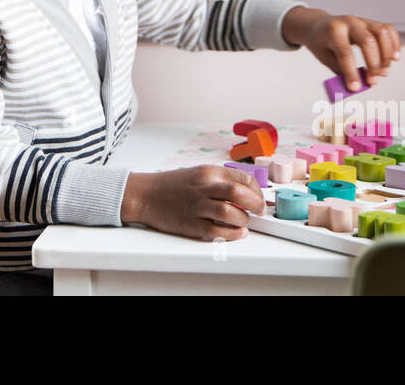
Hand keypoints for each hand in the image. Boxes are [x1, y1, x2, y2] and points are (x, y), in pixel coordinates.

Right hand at [120, 166, 264, 239]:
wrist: (145, 194)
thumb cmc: (172, 185)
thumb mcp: (198, 173)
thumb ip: (220, 181)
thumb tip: (247, 193)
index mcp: (208, 172)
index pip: (243, 178)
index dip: (257, 191)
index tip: (259, 199)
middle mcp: (204, 187)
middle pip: (239, 193)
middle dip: (256, 204)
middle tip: (259, 212)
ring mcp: (196, 206)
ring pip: (230, 213)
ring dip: (244, 220)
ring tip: (244, 222)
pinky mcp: (190, 224)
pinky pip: (217, 231)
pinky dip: (232, 234)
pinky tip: (236, 233)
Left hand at [282, 7, 401, 91]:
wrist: (318, 25)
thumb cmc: (322, 44)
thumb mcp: (325, 58)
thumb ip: (342, 71)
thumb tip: (360, 86)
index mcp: (332, 31)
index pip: (345, 52)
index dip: (351, 72)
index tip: (355, 88)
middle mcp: (349, 22)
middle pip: (366, 40)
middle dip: (373, 63)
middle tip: (373, 81)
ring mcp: (362, 20)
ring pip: (381, 32)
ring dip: (386, 54)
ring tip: (384, 72)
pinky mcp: (371, 23)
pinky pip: (388, 29)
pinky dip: (394, 43)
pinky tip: (394, 58)